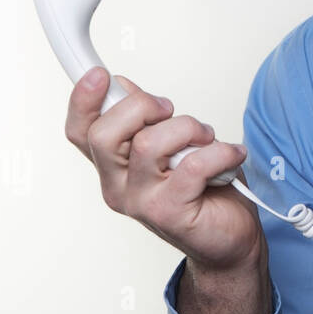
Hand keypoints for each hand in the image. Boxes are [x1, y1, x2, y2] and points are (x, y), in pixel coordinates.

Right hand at [64, 66, 264, 275]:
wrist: (230, 239)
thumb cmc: (204, 189)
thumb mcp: (172, 144)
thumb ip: (144, 120)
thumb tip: (121, 85)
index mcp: (113, 166)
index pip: (81, 132)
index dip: (83, 101)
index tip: (99, 74)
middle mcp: (117, 185)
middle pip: (105, 133)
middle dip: (144, 107)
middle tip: (172, 112)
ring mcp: (140, 202)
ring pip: (148, 144)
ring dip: (188, 128)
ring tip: (206, 139)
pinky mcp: (168, 212)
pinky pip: (192, 166)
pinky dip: (220, 152)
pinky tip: (231, 156)